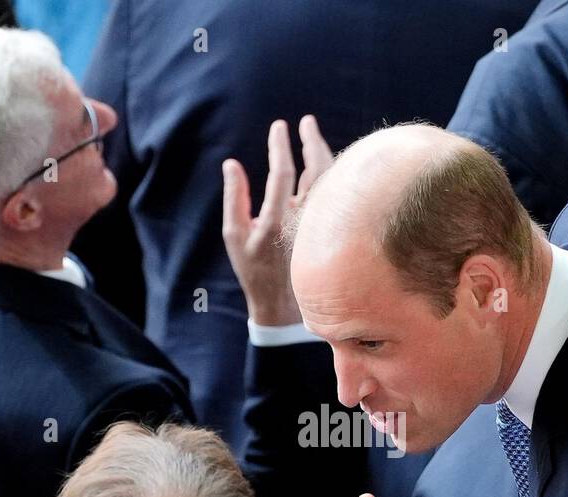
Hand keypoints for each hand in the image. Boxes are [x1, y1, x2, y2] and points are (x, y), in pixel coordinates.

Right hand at [222, 114, 333, 326]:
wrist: (282, 303)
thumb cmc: (254, 268)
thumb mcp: (234, 236)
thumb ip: (234, 198)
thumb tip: (232, 164)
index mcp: (277, 221)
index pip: (284, 173)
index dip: (281, 146)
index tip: (279, 127)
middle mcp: (303, 221)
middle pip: (317, 171)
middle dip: (312, 141)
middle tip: (306, 121)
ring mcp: (319, 226)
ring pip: (330, 181)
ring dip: (323, 154)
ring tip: (312, 134)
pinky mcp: (327, 229)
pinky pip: (335, 194)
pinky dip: (330, 173)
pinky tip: (323, 161)